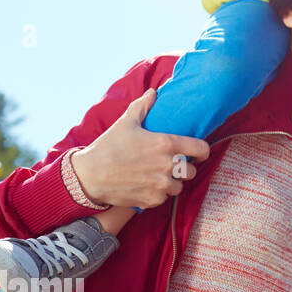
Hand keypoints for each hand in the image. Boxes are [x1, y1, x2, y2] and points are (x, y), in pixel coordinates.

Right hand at [73, 89, 210, 208]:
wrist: (88, 175)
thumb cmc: (108, 146)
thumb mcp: (126, 122)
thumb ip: (142, 106)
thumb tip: (153, 92)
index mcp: (165, 144)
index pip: (201, 149)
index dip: (202, 151)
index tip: (198, 153)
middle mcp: (167, 166)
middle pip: (191, 170)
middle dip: (183, 168)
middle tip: (169, 165)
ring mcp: (161, 185)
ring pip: (179, 186)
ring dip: (171, 182)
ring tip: (156, 176)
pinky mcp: (152, 200)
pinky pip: (164, 197)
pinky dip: (158, 193)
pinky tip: (145, 185)